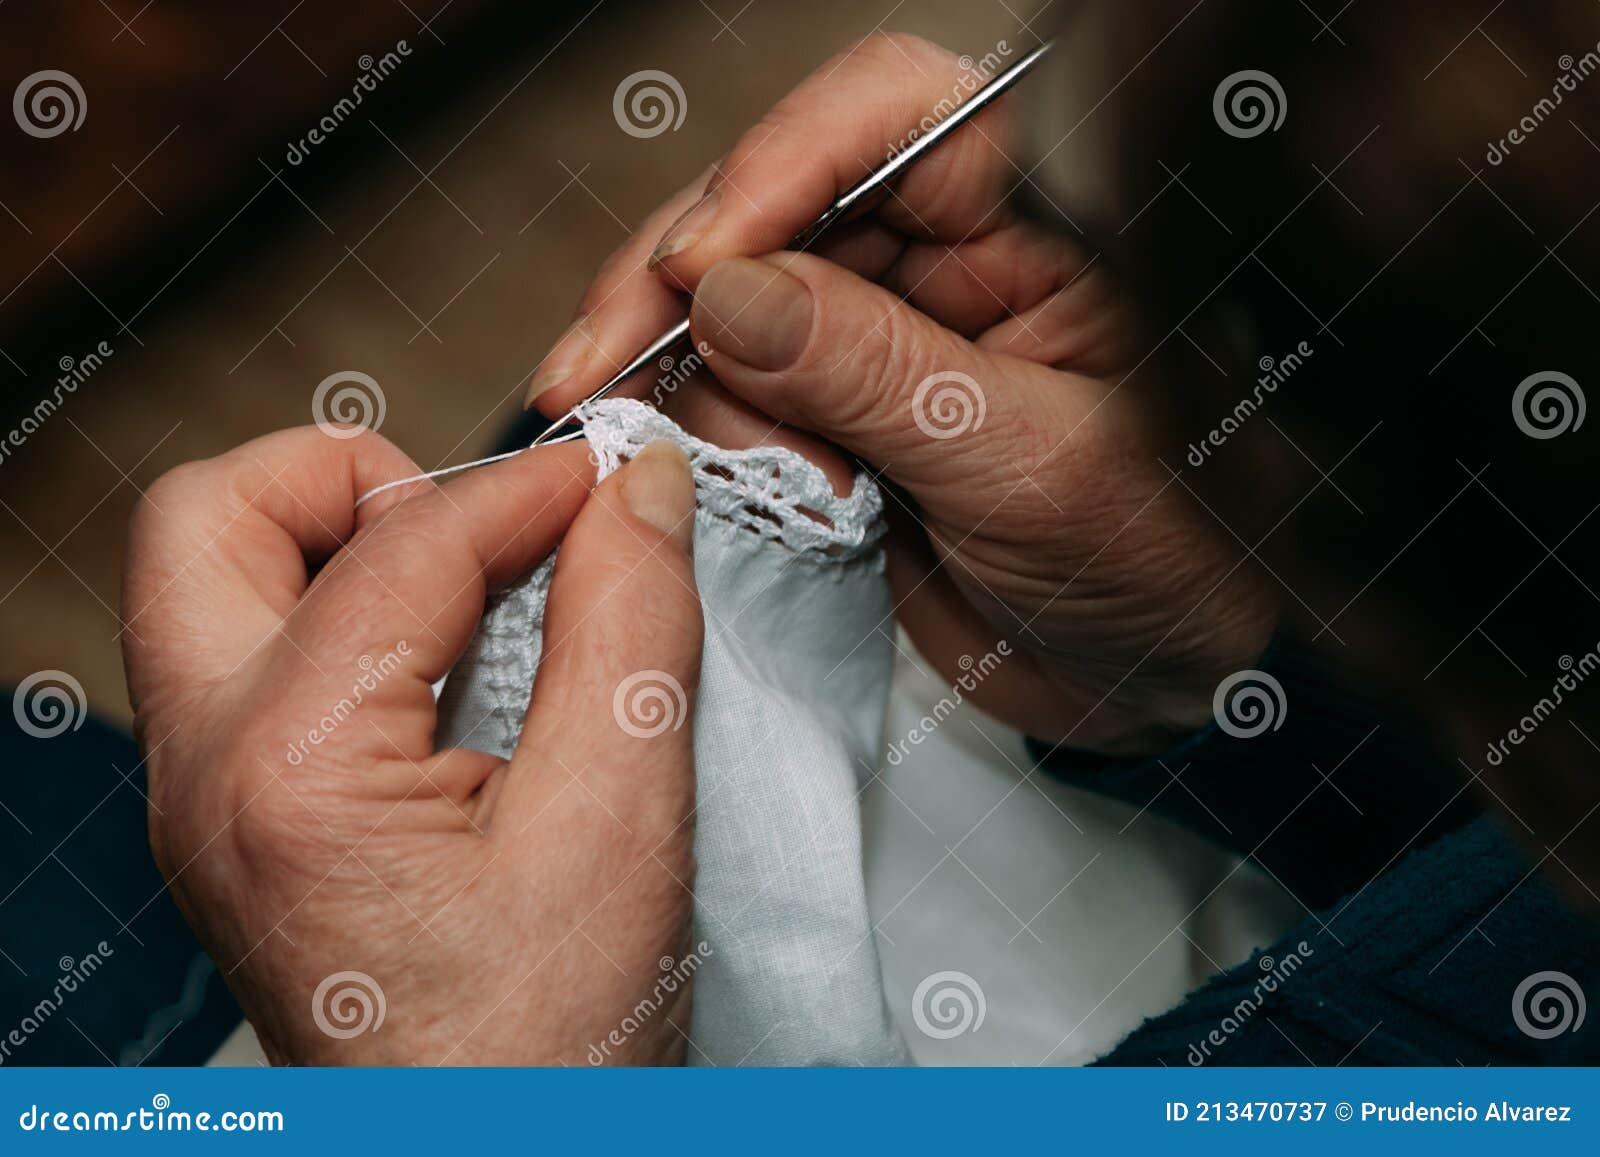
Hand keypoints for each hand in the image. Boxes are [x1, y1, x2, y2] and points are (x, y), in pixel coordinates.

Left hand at [122, 427, 702, 1064]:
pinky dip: (343, 615)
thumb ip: (630, 629)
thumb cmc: (544, 1053)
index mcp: (290, 772)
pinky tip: (446, 665)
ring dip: (335, 543)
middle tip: (472, 521)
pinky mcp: (230, 824)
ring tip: (462, 587)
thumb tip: (635, 492)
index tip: (608, 483)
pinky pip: (247, 656)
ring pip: (208, 581)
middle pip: (209, 520)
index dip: (526, 489)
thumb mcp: (619, 828)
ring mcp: (199, 803)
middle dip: (349, 479)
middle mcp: (204, 775)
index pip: (405, 545)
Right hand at [525, 33, 1276, 755]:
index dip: (780, 166)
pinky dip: (697, 424)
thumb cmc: (1164, 564)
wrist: (1155, 684)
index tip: (695, 266)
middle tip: (605, 366)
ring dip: (693, 375)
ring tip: (723, 465)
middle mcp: (961, 250)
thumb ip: (880, 375)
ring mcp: (891, 329)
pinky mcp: (843, 406)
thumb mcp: (1030, 465)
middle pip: (781, 201)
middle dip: (683, 285)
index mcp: (1049, 219)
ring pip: (735, 297)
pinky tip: (684, 464)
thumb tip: (726, 294)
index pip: (897, 117)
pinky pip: (737, 384)